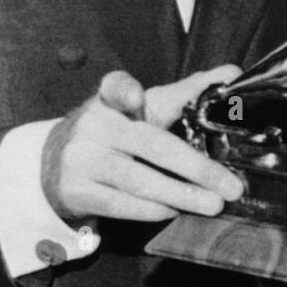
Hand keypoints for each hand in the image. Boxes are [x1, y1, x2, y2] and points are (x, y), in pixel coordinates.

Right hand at [41, 67, 243, 222]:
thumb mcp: (141, 107)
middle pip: (151, 145)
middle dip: (197, 168)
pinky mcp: (75, 192)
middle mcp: (93, 126)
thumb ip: (186, 92)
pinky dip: (153, 211)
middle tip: (230, 186)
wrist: (53, 165)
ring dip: (182, 195)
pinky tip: (177, 212)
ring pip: (138, 181)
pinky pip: (121, 205)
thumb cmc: (115, 132)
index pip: (115, 86)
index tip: (134, 95)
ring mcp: (80, 160)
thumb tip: (233, 73)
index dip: (124, 90)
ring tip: (213, 205)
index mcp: (110, 99)